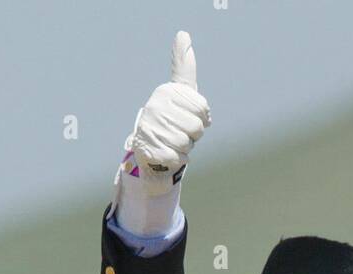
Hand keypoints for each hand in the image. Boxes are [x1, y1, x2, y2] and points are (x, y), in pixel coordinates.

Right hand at [116, 31, 211, 202]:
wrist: (151, 148)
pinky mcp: (149, 149)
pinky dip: (177, 160)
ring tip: (173, 141)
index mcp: (166, 92)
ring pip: (186, 143)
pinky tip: (169, 154)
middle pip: (196, 127)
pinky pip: (178, 158)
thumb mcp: (180, 91)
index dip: (202, 118)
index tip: (189, 116)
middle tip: (180, 131)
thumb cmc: (172, 118)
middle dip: (193, 135)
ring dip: (185, 148)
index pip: (203, 109)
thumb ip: (183, 65)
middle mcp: (156, 106)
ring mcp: (150, 128)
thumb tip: (183, 34)